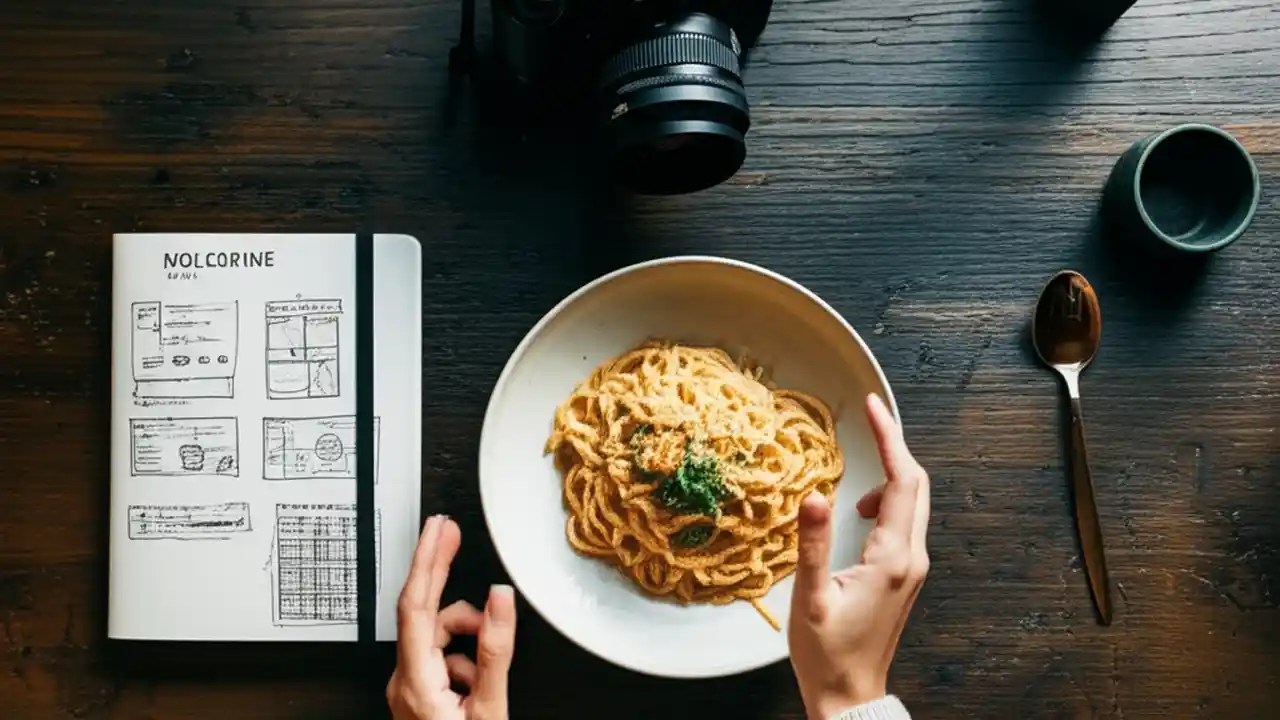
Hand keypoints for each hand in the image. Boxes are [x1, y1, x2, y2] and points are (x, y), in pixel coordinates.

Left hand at [387, 515, 517, 719]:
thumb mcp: (490, 709)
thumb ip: (495, 652)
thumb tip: (499, 598)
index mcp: (415, 681)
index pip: (415, 606)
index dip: (428, 561)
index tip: (440, 530)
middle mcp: (403, 680)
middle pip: (421, 611)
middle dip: (436, 569)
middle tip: (447, 531)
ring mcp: (409, 688)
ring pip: (438, 636)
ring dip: (466, 636)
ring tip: (488, 672)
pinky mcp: (419, 694)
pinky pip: (442, 657)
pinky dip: (464, 658)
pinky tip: (478, 686)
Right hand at [788, 393, 929, 719]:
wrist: (849, 694)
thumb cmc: (826, 653)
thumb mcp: (810, 596)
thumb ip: (812, 543)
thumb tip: (814, 495)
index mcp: (893, 558)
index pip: (903, 481)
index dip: (889, 438)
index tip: (873, 407)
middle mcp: (912, 558)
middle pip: (918, 485)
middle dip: (894, 447)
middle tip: (870, 417)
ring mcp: (912, 568)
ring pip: (914, 504)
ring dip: (891, 476)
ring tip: (859, 472)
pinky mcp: (904, 576)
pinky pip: (905, 523)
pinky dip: (888, 502)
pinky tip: (860, 512)